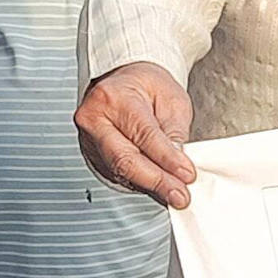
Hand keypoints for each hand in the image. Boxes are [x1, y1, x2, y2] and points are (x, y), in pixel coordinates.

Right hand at [76, 61, 196, 207]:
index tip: (187, 174)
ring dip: (151, 187)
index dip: (167, 159)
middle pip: (125, 160)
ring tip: (173, 194)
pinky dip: (141, 184)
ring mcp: (90, 139)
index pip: (143, 134)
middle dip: (156, 181)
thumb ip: (174, 132)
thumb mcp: (170, 100)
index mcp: (114, 98)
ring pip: (121, 172)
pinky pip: (118, 175)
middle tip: (179, 196)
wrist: (123, 81)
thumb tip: (178, 164)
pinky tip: (158, 188)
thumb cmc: (145, 86)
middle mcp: (95, 119)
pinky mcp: (93, 155)